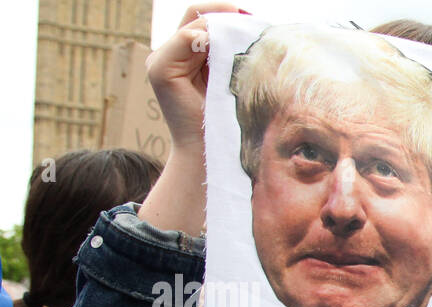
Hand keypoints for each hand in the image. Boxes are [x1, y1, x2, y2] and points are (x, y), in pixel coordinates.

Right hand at [146, 3, 244, 152]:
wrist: (206, 152)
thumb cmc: (225, 121)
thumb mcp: (231, 81)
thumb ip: (230, 55)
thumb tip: (251, 28)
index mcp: (188, 56)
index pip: (205, 20)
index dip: (227, 13)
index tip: (255, 20)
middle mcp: (170, 54)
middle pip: (198, 16)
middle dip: (227, 17)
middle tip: (255, 24)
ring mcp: (160, 60)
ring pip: (195, 25)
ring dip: (223, 29)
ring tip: (248, 37)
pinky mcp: (160, 69)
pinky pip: (187, 39)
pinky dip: (209, 39)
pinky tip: (228, 48)